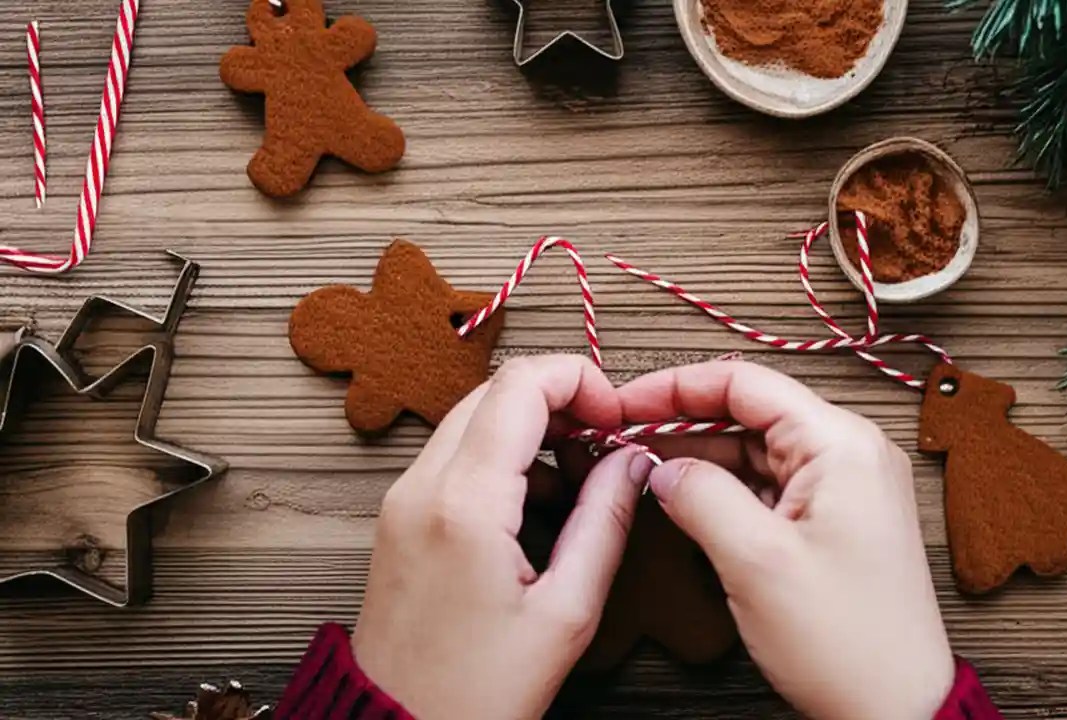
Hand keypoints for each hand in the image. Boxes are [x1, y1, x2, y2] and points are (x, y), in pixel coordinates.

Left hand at [353, 355, 651, 718]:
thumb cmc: (477, 692)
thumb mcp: (566, 610)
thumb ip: (606, 520)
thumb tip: (631, 460)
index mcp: (464, 503)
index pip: (522, 383)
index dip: (581, 380)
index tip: (615, 418)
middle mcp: (421, 485)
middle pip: (496, 389)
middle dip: (560, 400)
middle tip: (603, 445)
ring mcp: (402, 497)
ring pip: (474, 417)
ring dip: (532, 428)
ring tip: (576, 482)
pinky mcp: (399, 515)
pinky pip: (455, 454)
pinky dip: (502, 456)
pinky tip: (536, 504)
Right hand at [621, 361, 954, 719]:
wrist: (897, 712)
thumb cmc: (846, 642)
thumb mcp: (756, 562)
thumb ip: (699, 497)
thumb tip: (658, 465)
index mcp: (842, 444)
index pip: (746, 383)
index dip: (677, 386)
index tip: (626, 401)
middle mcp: (850, 454)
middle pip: (750, 413)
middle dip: (683, 423)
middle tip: (622, 436)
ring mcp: (846, 488)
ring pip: (756, 452)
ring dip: (700, 458)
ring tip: (642, 466)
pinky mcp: (836, 522)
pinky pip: (770, 487)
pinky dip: (725, 490)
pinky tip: (684, 498)